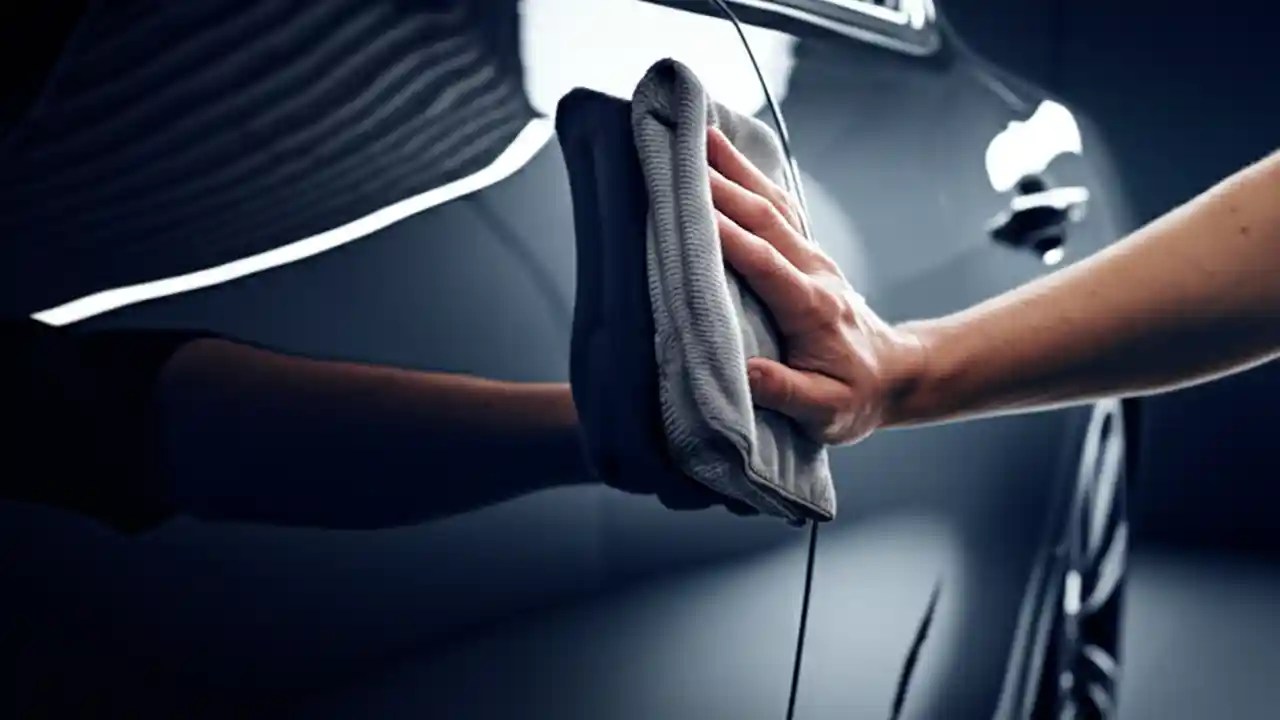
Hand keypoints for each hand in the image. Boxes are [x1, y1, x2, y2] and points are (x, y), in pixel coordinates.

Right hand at [707, 127, 925, 444]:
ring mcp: (811, 257)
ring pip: (771, 202)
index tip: (689, 205)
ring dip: (736, 167)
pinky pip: (777, 207)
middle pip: (763, 217)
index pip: (762, 261)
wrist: (894, 375)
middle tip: (682, 152)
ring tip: (702, 133)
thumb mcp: (827, 410)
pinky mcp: (806, 253)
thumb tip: (745, 374)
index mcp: (811, 306)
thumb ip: (786, 391)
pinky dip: (751, 177)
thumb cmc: (856, 397)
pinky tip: (729, 156)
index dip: (725, 233)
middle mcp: (812, 271)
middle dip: (722, 183)